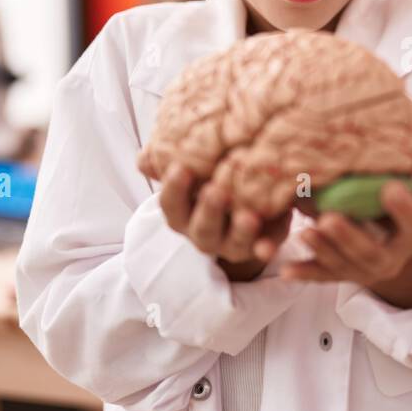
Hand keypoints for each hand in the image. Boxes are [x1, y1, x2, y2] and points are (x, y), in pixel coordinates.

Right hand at [137, 151, 290, 280]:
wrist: (241, 211)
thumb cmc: (210, 181)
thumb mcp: (193, 170)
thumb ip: (170, 161)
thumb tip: (143, 158)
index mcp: (183, 215)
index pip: (171, 204)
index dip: (174, 189)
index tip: (181, 167)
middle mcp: (204, 234)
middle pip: (202, 228)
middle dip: (208, 210)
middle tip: (215, 190)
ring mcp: (232, 245)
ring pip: (233, 245)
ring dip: (240, 232)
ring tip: (249, 216)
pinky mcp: (259, 246)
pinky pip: (262, 252)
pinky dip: (265, 249)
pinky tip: (268, 246)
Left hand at [282, 130, 411, 306]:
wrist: (391, 248)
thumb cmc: (402, 209)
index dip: (404, 209)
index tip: (391, 189)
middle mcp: (391, 258)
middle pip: (372, 252)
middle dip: (350, 238)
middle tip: (330, 218)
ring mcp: (364, 271)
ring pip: (343, 265)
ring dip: (323, 251)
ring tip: (305, 232)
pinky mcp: (341, 276)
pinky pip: (322, 277)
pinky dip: (305, 273)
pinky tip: (286, 270)